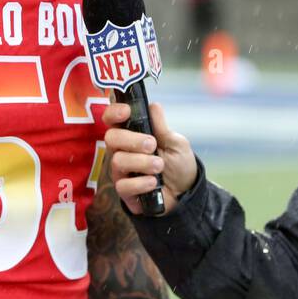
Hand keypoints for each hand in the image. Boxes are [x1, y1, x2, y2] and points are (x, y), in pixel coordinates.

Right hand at [103, 101, 196, 215]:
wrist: (186, 193)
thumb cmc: (179, 164)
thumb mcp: (176, 143)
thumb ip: (162, 127)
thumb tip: (153, 105)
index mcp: (133, 134)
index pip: (113, 119)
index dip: (114, 112)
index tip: (126, 111)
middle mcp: (123, 151)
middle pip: (111, 138)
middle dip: (132, 140)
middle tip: (152, 145)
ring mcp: (122, 171)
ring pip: (118, 161)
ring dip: (142, 162)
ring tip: (159, 166)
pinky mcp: (124, 191)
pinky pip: (123, 185)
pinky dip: (141, 183)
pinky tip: (154, 183)